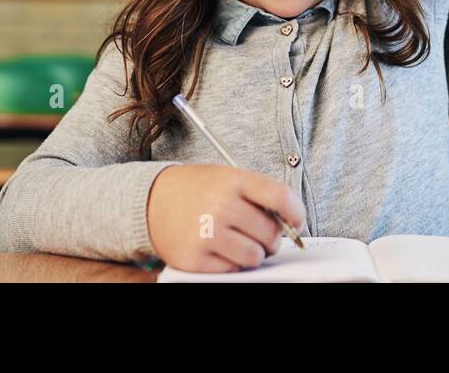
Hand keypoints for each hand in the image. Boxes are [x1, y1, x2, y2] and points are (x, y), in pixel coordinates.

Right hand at [147, 164, 305, 271]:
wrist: (152, 200)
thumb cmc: (199, 190)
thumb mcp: (228, 178)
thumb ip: (258, 196)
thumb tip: (290, 225)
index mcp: (234, 180)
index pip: (281, 197)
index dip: (297, 214)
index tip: (297, 223)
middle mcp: (221, 206)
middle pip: (271, 233)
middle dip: (272, 239)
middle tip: (261, 235)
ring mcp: (207, 233)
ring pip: (255, 257)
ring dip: (253, 254)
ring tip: (240, 242)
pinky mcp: (195, 259)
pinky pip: (232, 270)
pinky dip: (231, 263)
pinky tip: (220, 249)